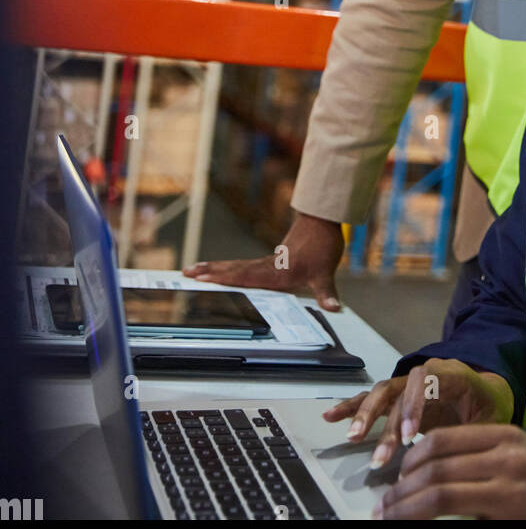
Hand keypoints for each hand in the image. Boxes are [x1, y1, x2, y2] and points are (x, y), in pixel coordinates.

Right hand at [182, 212, 343, 310]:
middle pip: (234, 270)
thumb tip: (335, 308)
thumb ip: (327, 292)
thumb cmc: (322, 245)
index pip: (247, 276)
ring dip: (213, 268)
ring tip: (192, 270)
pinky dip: (226, 268)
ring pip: (235, 266)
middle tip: (187, 272)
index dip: (227, 277)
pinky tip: (215, 271)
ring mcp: (266, 263)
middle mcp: (268, 266)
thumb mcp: (326, 273)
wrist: (322, 221)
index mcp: (277, 272)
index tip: (208, 277)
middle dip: (210, 272)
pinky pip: (242, 266)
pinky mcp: (268, 261)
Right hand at [323, 359, 513, 467]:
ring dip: (365, 415)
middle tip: (381, 454)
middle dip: (386, 421)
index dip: (415, 406)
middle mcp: (425, 374)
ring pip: (382, 393)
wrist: (486, 391)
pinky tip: (332, 416)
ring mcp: (409, 384)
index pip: (427, 380)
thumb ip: (475, 433)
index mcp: (451, 374)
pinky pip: (372, 397)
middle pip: (399, 389)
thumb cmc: (489, 406)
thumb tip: (460, 456)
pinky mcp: (398, 395)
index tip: (410, 438)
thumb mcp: (491, 419)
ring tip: (353, 438)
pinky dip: (351, 406)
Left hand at [374, 424, 525, 519]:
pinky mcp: (510, 507)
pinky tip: (415, 521)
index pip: (440, 439)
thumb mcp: (516, 459)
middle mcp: (504, 452)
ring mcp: (508, 481)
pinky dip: (427, 516)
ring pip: (439, 489)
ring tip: (389, 517)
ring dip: (406, 505)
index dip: (409, 459)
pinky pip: (456, 510)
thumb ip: (479, 458)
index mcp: (502, 434)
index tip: (396, 479)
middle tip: (383, 506)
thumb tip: (428, 471)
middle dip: (401, 487)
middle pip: (434, 463)